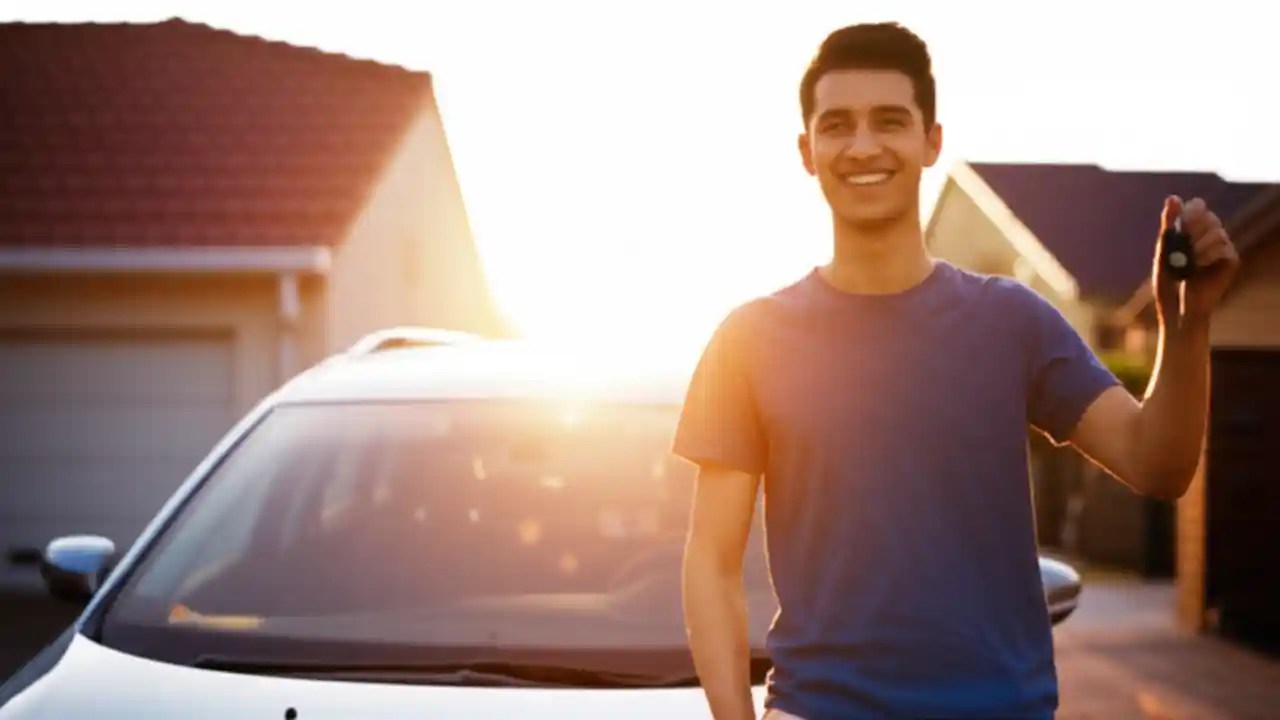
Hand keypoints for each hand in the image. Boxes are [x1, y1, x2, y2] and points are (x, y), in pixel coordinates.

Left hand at [1153, 195, 1240, 322]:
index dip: (1191, 210)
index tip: (1180, 221)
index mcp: (1192, 231)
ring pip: (1217, 230)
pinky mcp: (1231, 261)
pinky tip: (1198, 267)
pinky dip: (1208, 255)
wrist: (1177, 310)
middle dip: (1192, 229)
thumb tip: (1173, 197)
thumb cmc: (1168, 283)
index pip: (1198, 206)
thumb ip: (1169, 225)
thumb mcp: (1163, 251)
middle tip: (1182, 246)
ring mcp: (1222, 248)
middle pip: (1209, 216)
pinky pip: (1224, 247)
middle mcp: (1210, 236)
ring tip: (1188, 262)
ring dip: (1198, 245)